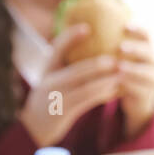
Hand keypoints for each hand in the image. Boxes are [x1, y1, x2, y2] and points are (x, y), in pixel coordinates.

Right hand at [19, 23, 120, 145]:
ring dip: (106, 81)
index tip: (87, 28)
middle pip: (77, 69)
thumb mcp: (51, 78)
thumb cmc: (48, 98)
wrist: (32, 127)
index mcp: (47, 69)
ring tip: (121, 75)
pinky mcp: (64, 112)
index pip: (57, 48)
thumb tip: (89, 46)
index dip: (71, 36)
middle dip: (98, 64)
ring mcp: (57, 97)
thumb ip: (65, 64)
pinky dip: (103, 96)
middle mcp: (50, 81)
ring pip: (86, 88)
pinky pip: (87, 102)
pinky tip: (115, 91)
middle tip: (116, 59)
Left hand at [115, 25, 153, 131]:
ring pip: (147, 73)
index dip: (138, 30)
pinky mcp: (149, 95)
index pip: (146, 36)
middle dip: (136, 49)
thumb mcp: (119, 59)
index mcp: (148, 50)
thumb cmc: (121, 74)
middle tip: (120, 47)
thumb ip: (110, 46)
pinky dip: (129, 86)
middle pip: (150, 53)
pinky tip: (117, 83)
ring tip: (119, 67)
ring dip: (133, 69)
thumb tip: (84, 27)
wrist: (133, 100)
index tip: (124, 27)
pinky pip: (141, 89)